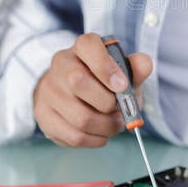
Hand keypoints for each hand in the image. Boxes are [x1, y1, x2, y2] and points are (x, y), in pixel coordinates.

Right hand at [33, 33, 152, 146]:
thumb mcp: (123, 71)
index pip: (88, 46)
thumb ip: (135, 68)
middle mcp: (61, 64)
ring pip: (79, 116)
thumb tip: (144, 63)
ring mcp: (49, 90)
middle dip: (106, 103)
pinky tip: (100, 134)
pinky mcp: (43, 115)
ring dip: (105, 127)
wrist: (73, 93)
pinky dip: (94, 140)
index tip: (122, 85)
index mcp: (82, 47)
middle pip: (77, 82)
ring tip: (113, 124)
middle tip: (118, 110)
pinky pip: (73, 135)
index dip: (106, 67)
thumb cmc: (103, 81)